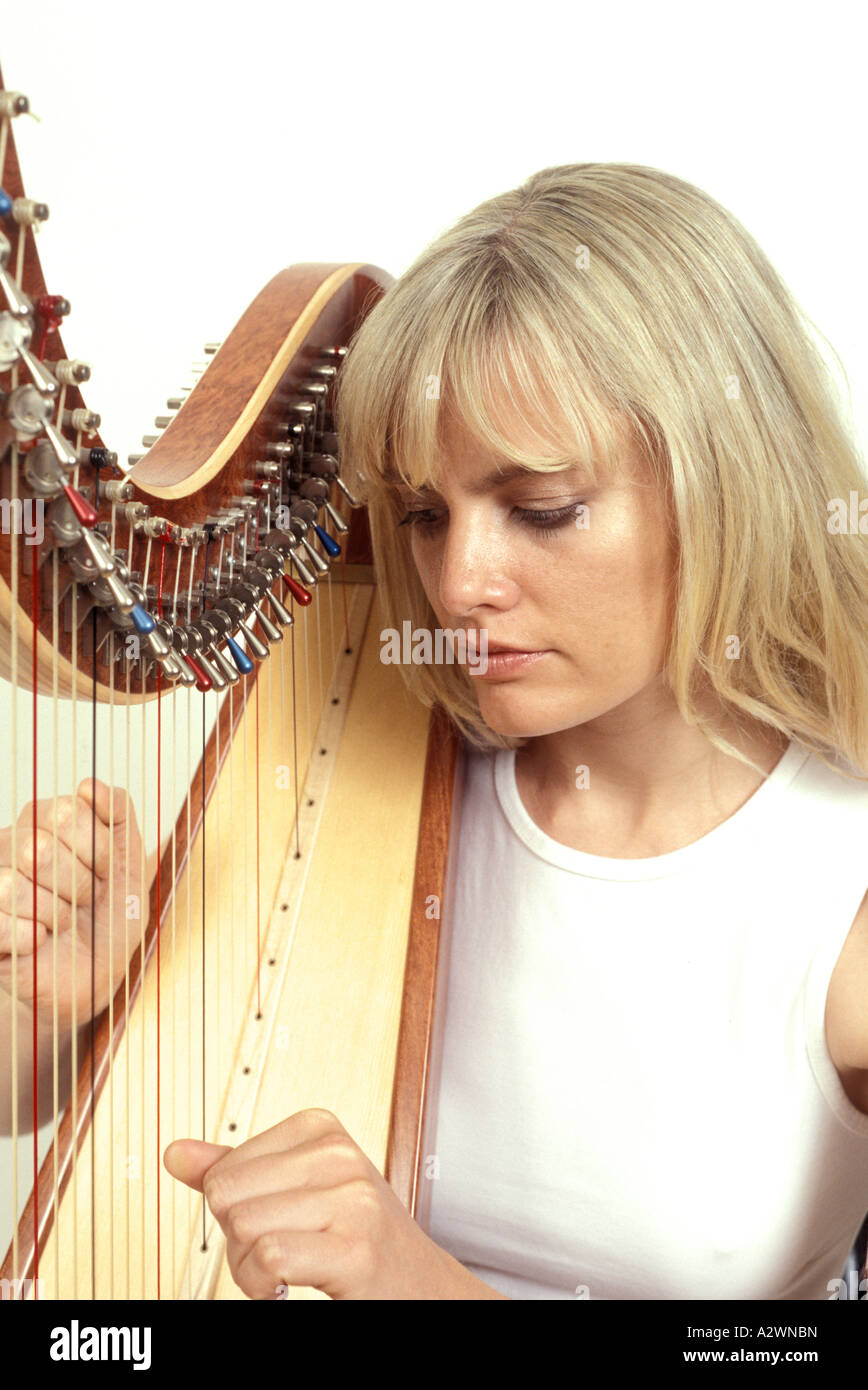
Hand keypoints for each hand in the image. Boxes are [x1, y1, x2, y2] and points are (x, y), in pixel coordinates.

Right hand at [0, 778, 144, 1029]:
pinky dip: (31, 938)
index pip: (67, 814)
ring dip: (56, 914)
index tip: (108, 870)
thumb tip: (88, 785)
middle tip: (85, 900)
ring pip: (13, 887)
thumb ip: (118, 813)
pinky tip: (39, 941)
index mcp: (45, 818)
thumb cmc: (110, 911)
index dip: (99, 850)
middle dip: (79, 885)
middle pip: (39, 850)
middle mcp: (10, 844)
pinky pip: (1, 926)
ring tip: (63, 922)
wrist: (96, 973)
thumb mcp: (129, 860)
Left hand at [164, 1108, 501, 1299]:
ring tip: (292, 1268)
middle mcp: (338, 1153)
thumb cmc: (354, 1238)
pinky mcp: (356, 1248)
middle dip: (239, 1241)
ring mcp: (352, 1198)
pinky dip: (264, 1285)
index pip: (222, 1170)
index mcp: (319, 1127)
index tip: (278, 1222)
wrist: (419, 1286)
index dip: (236, 1210)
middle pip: (226, 1198)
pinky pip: (269, 1258)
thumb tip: (175, 1152)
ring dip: (251, 1270)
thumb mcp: (295, 1190)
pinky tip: (291, 1286)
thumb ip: (234, 1170)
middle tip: (284, 1252)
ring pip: (243, 1229)